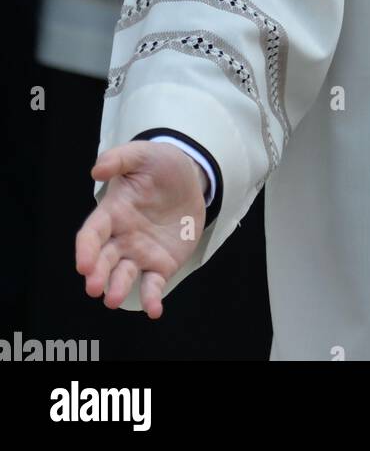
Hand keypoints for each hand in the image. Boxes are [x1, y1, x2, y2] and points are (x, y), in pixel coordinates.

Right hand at [75, 141, 207, 317]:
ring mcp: (140, 253)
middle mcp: (121, 237)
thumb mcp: (143, 154)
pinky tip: (155, 310)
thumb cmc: (160, 165)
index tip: (83, 263)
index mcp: (112, 212)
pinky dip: (151, 299)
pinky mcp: (161, 264)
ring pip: (124, 275)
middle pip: (104, 260)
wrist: (191, 178)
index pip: (92, 234)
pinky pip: (153, 284)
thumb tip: (96, 170)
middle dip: (97, 274)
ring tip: (114, 300)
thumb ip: (120, 159)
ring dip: (118, 288)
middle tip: (94, 287)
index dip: (85, 249)